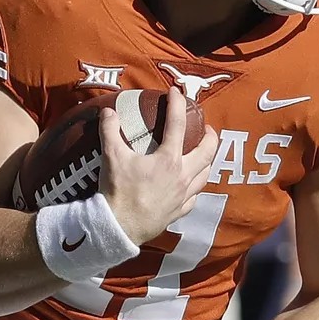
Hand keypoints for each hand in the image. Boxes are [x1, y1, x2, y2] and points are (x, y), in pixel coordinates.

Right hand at [100, 90, 216, 247]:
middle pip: (207, 152)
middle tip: (207, 129)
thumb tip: (108, 111)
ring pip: (205, 175)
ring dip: (207, 162)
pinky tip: (191, 187)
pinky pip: (194, 198)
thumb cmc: (118, 191)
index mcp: (168, 160)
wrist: (119, 226)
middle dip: (211, 137)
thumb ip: (110, 131)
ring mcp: (183, 196)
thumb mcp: (111, 157)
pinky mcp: (179, 212)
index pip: (178, 125)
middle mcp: (182, 176)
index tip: (177, 93)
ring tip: (203, 155)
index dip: (178, 105)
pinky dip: (195, 189)